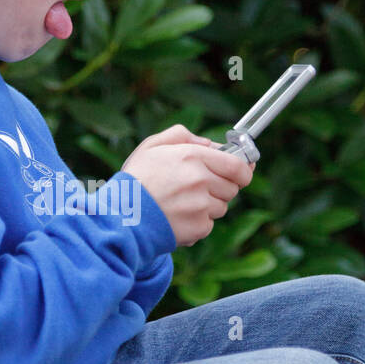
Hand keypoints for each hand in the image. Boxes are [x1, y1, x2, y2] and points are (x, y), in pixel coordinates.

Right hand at [121, 124, 254, 248]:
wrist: (120, 216)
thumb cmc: (135, 180)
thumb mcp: (152, 146)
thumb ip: (182, 136)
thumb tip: (209, 143)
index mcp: (193, 156)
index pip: (238, 165)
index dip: (244, 170)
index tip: (242, 173)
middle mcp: (200, 180)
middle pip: (232, 188)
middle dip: (219, 188)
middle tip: (197, 189)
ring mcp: (201, 205)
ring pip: (221, 207)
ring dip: (208, 206)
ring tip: (181, 204)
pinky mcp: (198, 227)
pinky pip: (208, 224)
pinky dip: (197, 223)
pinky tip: (177, 217)